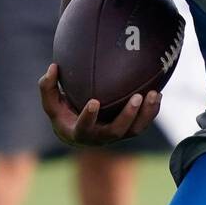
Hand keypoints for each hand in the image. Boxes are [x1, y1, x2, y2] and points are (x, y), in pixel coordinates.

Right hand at [39, 63, 161, 146]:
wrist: (79, 133)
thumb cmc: (63, 113)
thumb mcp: (50, 103)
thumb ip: (47, 86)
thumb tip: (53, 67)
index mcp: (80, 132)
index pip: (84, 127)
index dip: (89, 117)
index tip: (94, 102)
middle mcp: (100, 137)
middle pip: (117, 131)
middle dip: (128, 115)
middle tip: (136, 97)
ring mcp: (116, 136)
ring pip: (134, 130)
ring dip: (146, 113)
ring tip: (154, 94)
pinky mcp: (128, 131)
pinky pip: (143, 124)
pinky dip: (152, 111)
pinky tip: (158, 93)